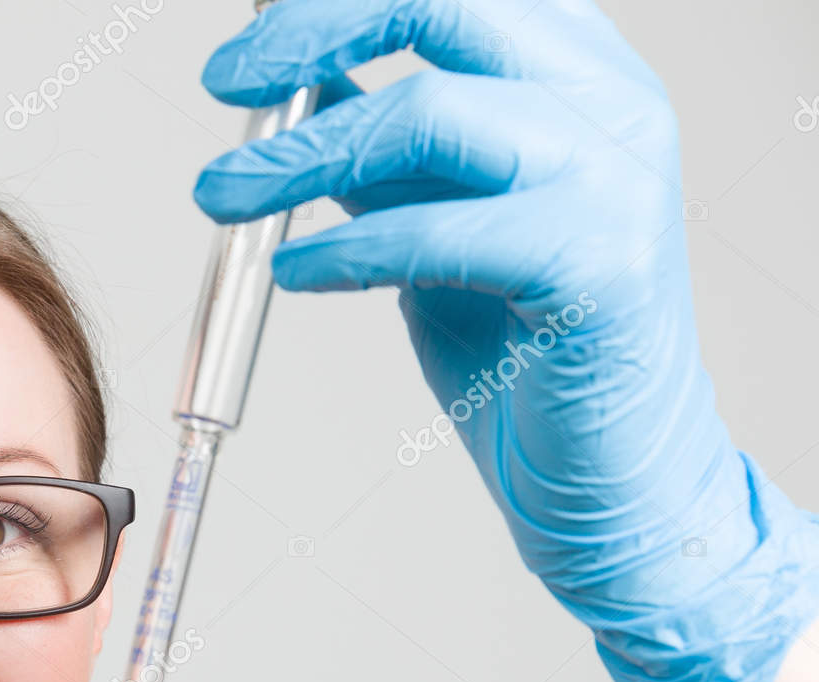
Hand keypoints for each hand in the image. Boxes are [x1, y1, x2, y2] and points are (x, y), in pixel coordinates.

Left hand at [195, 0, 818, 681]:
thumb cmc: (526, 357)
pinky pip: (442, 232)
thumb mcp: (435, 228)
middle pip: (442, 2)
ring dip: (304, 152)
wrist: (611, 479)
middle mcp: (609, 102)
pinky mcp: (596, 264)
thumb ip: (383, 157)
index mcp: (577, 72)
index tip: (246, 44)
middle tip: (224, 86)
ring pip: (432, 112)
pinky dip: (350, 248)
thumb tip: (294, 93)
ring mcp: (614, 176)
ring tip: (226, 197)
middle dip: (313, 30)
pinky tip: (296, 271)